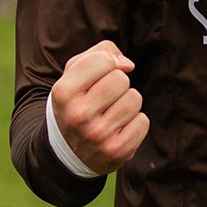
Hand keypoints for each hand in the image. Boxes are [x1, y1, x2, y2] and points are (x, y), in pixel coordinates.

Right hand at [52, 39, 147, 174]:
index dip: (107, 63)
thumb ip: (100, 54)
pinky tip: (118, 129)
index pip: (102, 60)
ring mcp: (98, 135)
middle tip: (105, 98)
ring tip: (112, 113)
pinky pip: (143, 122)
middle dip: (118, 84)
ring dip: (127, 103)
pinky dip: (135, 123)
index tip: (100, 76)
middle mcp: (78, 115)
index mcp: (64, 92)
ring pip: (134, 99)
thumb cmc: (77, 102)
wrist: (68, 151)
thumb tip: (128, 64)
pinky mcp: (117, 151)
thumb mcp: (74, 74)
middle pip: (121, 79)